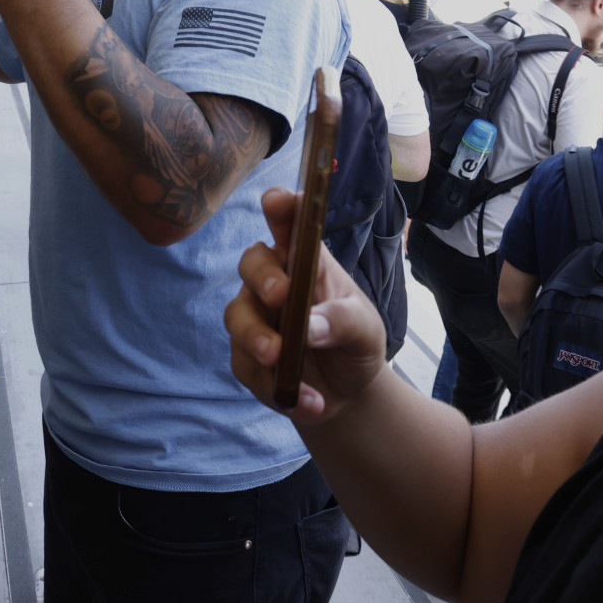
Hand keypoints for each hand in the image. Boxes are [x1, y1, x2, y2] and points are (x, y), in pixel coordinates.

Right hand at [225, 188, 388, 426]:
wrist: (347, 397)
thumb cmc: (356, 346)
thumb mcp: (366, 331)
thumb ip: (343, 321)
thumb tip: (311, 326)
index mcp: (308, 263)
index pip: (290, 226)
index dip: (281, 208)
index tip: (279, 200)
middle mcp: (275, 283)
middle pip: (251, 262)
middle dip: (262, 276)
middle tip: (281, 295)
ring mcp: (256, 319)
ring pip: (236, 314)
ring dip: (256, 336)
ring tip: (280, 360)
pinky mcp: (246, 358)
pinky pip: (246, 365)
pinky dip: (275, 385)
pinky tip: (310, 401)